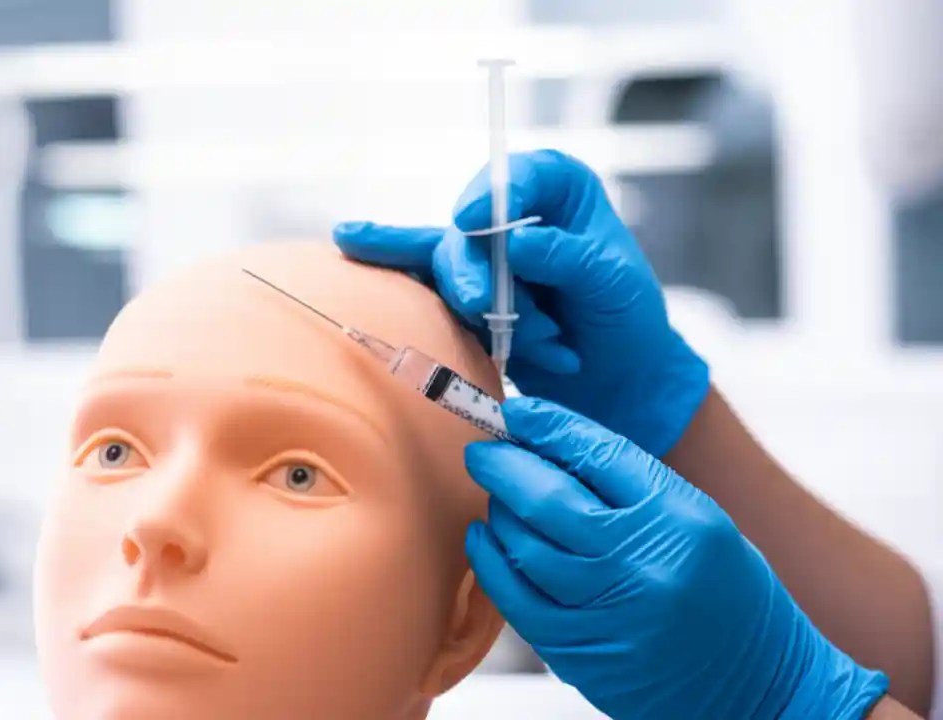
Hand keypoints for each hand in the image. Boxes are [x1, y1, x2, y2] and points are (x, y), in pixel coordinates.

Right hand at [333, 149, 707, 455]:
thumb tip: (517, 241)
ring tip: (542, 341)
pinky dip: (446, 318)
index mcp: (560, 192)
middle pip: (468, 229)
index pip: (521, 175)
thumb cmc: (627, 322)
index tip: (474, 218)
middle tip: (481, 304)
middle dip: (472, 271)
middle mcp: (516, 216)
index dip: (493, 192)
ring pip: (448, 268)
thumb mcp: (611, 283)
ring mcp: (486, 259)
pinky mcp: (466, 300)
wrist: (619, 385)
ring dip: (486, 311)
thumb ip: (566, 257)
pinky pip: (429, 295)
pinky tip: (349, 237)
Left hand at [464, 397, 888, 719]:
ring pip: (525, 547)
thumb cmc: (728, 595)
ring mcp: (609, 614)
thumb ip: (628, 484)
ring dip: (498, 512)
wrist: (762, 689)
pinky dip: (491, 563)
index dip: (548, 427)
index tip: (518, 412)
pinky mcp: (582, 654)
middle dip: (504, 465)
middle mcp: (643, 565)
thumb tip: (549, 442)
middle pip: (549, 499)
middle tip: (483, 450)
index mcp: (681, 520)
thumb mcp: (698, 522)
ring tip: (495, 496)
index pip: (598, 454)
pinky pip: (517, 601)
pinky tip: (485, 540)